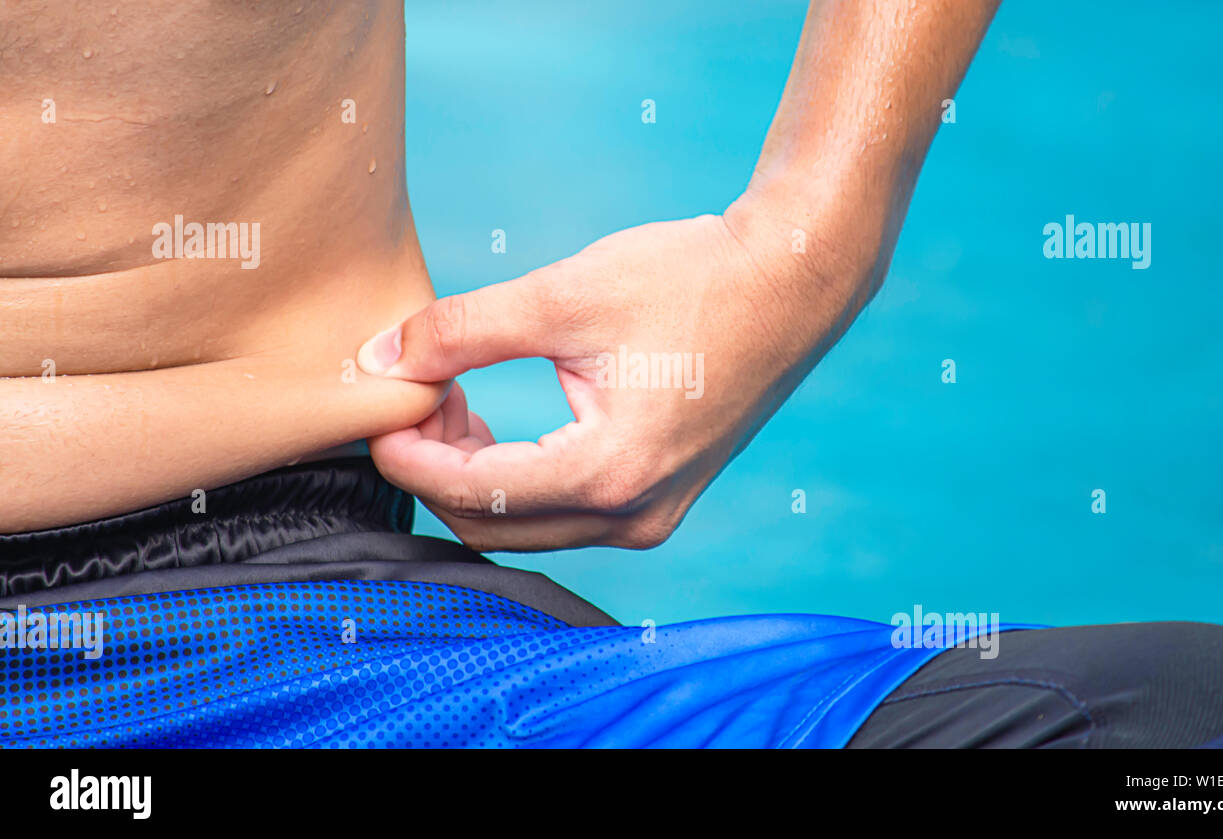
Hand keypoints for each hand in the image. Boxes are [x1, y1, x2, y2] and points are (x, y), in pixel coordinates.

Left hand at [357, 192, 874, 550]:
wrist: (790, 281)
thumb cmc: (690, 280)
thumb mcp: (562, 296)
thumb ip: (461, 330)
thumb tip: (380, 358)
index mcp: (609, 472)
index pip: (470, 492)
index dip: (405, 453)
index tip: (378, 405)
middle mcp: (633, 517)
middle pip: (490, 525)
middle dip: (434, 466)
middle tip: (420, 391)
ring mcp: (652, 517)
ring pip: (523, 526)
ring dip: (472, 475)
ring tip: (455, 395)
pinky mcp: (659, 501)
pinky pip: (561, 515)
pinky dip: (515, 479)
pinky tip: (499, 422)